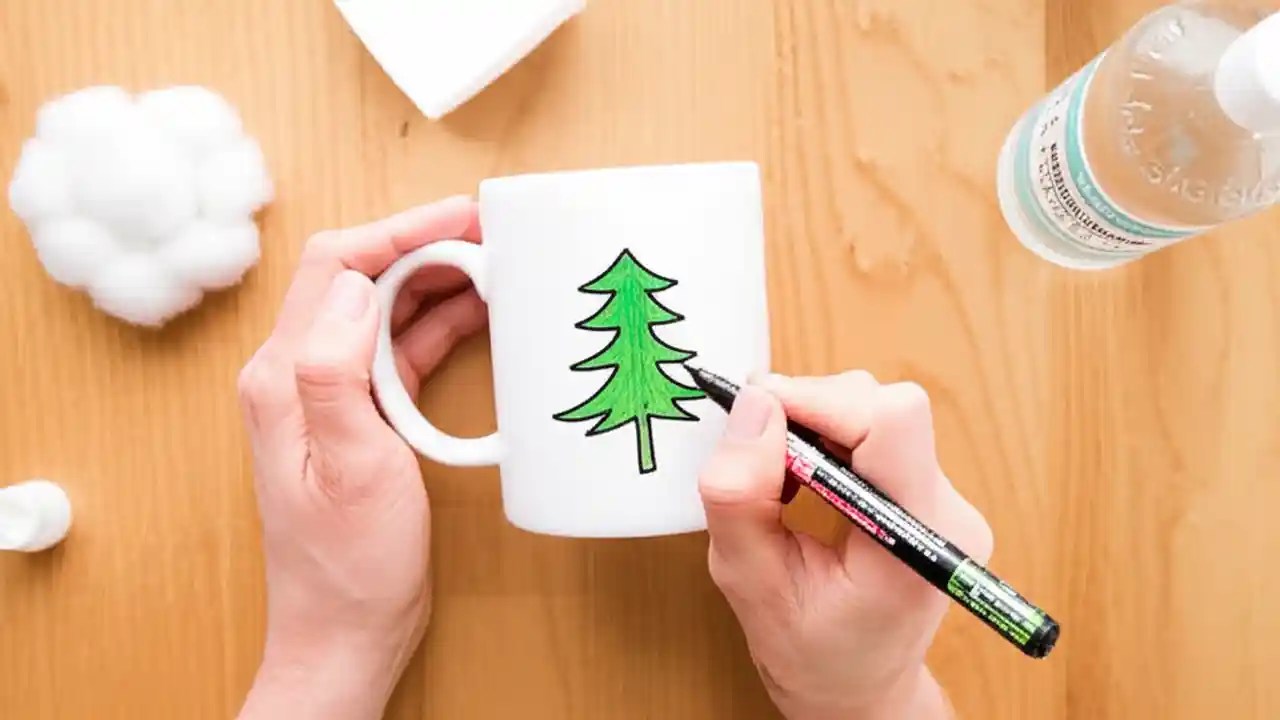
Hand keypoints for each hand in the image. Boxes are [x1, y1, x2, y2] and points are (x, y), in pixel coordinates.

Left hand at [235, 197, 487, 719]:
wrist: (345, 631)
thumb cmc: (346, 565)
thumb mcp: (347, 467)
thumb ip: (336, 373)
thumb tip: (352, 287)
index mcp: (285, 376)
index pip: (335, 266)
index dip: (400, 230)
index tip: (460, 218)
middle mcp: (299, 374)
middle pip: (360, 278)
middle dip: (425, 244)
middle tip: (492, 233)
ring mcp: (330, 395)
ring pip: (383, 310)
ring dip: (437, 281)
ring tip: (496, 265)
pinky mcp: (361, 416)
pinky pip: (399, 350)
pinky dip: (440, 324)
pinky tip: (480, 317)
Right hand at [699, 372, 992, 719]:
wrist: (859, 690)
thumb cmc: (812, 656)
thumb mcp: (750, 586)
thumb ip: (742, 499)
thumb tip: (752, 406)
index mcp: (914, 543)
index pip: (893, 421)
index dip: (819, 400)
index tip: (759, 414)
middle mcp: (947, 512)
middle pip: (881, 405)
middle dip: (808, 412)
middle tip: (755, 455)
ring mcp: (946, 499)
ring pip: (876, 408)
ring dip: (814, 424)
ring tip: (779, 477)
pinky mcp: (929, 489)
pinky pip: (877, 429)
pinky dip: (827, 436)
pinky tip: (801, 477)